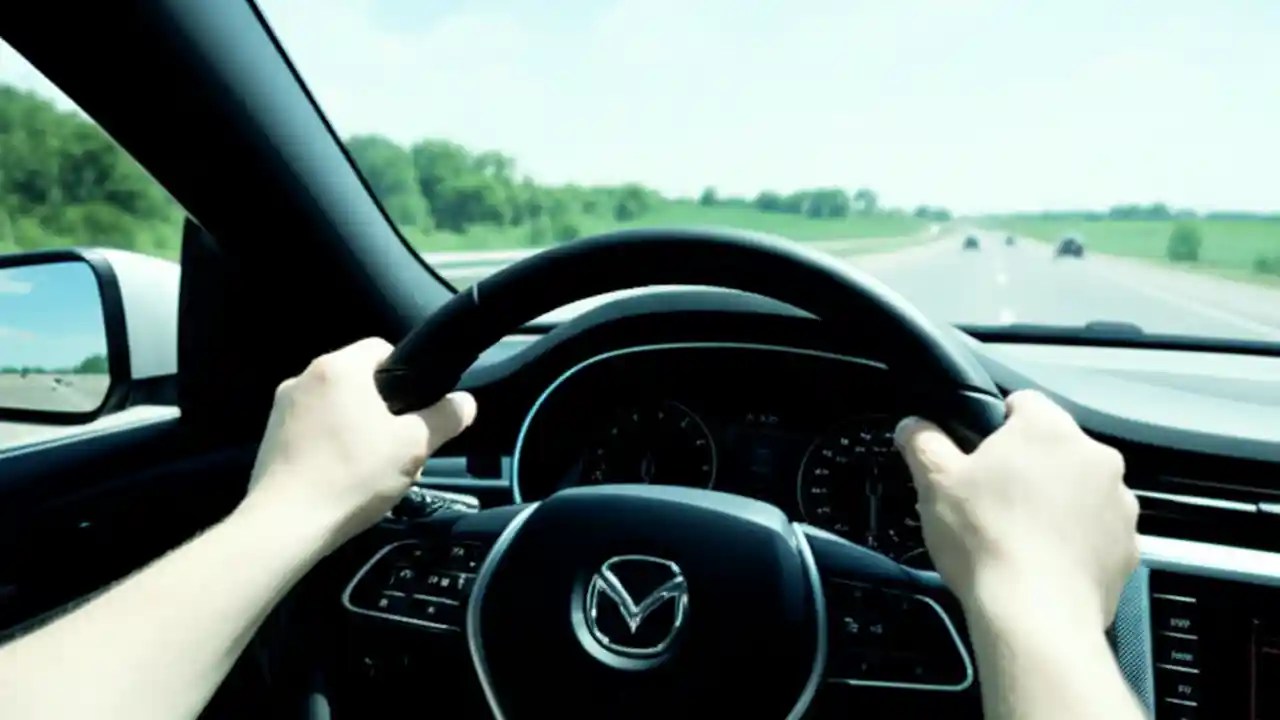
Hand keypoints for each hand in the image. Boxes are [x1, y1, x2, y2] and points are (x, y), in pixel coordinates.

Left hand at [241, 337, 476, 552]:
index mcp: (339, 367)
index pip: (382, 349)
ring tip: (371, 467)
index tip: (417, 410)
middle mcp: (304, 377)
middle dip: (382, 408)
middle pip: (358, 381)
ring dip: (356, 427)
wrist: (285, 525)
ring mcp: (281, 408)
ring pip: (335, 407)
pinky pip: (312, 429)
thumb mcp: (413, 447)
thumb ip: (445, 418)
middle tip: (399, 446)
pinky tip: (341, 476)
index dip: (408, 375)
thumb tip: (465, 402)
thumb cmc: (353, 476)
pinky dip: (330, 444)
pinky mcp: (269, 437)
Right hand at [895, 390, 1137, 629]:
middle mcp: (1095, 456)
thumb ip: (922, 442)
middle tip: (995, 500)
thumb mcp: (935, 482)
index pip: (1023, 403)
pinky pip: (1098, 532)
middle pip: (1055, 448)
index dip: (996, 426)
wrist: (1035, 615)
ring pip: (1081, 490)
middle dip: (1030, 467)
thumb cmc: (983, 536)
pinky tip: (1048, 563)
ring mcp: (1120, 504)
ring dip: (1058, 502)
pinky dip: (1077, 541)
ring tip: (1023, 537)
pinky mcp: (1128, 547)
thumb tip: (913, 425)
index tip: (978, 458)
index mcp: (1048, 428)